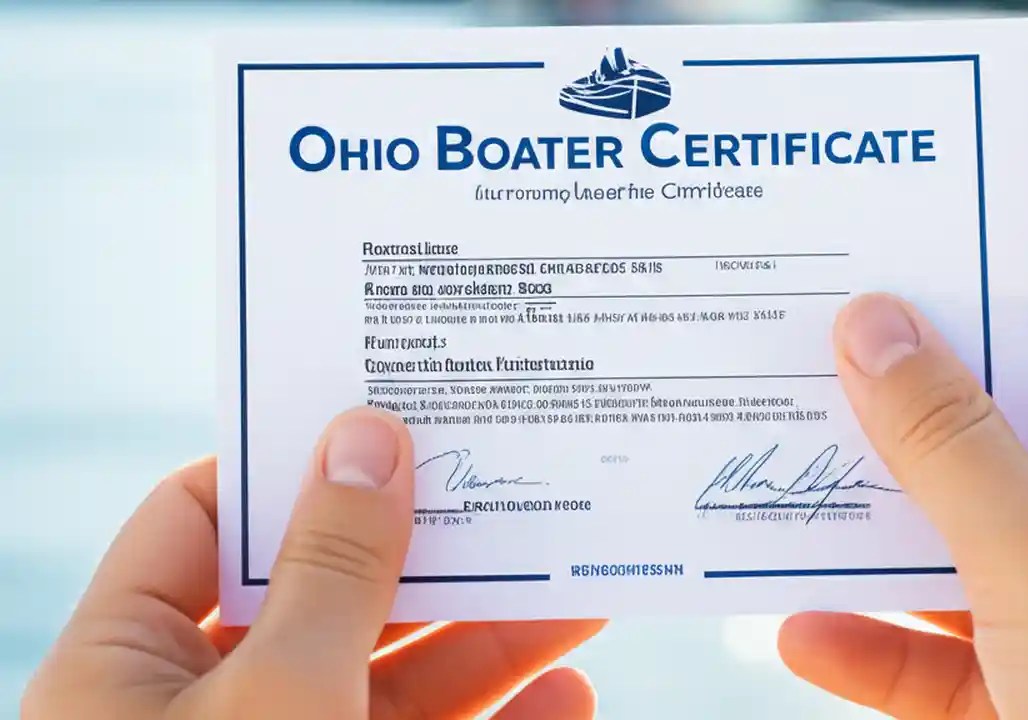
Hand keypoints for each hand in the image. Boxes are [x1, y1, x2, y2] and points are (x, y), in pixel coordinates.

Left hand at [22, 408, 604, 718]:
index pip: (201, 521)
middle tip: (521, 498)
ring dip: (488, 644)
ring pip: (393, 683)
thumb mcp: (277, 695)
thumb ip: (331, 568)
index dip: (290, 465)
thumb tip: (366, 434)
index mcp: (127, 663)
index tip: (391, 424)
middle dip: (430, 556)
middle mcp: (203, 711)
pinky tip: (570, 704)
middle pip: (325, 598)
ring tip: (580, 598)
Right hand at [778, 295, 1027, 718]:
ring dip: (865, 545)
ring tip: (776, 505)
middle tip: (790, 391)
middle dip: (890, 437)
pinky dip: (874, 649)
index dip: (963, 316)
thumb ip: (948, 438)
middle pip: (991, 449)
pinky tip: (806, 635)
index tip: (861, 300)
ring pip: (955, 555)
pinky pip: (942, 659)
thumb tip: (872, 326)